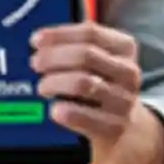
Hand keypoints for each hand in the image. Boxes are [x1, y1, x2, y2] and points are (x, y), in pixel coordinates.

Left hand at [31, 21, 163, 163]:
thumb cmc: (98, 86)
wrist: (125, 130)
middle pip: (85, 55)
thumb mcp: (94, 62)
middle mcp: (128, 73)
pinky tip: (54, 110)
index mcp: (123, 49)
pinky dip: (65, 111)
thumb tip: (37, 43)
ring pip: (82, 83)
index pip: (90, 33)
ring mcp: (124, 101)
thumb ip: (71, 47)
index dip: (59, 34)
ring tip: (43, 88)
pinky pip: (85, 117)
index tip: (35, 40)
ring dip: (54, 83)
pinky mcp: (115, 128)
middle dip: (52, 57)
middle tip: (35, 64)